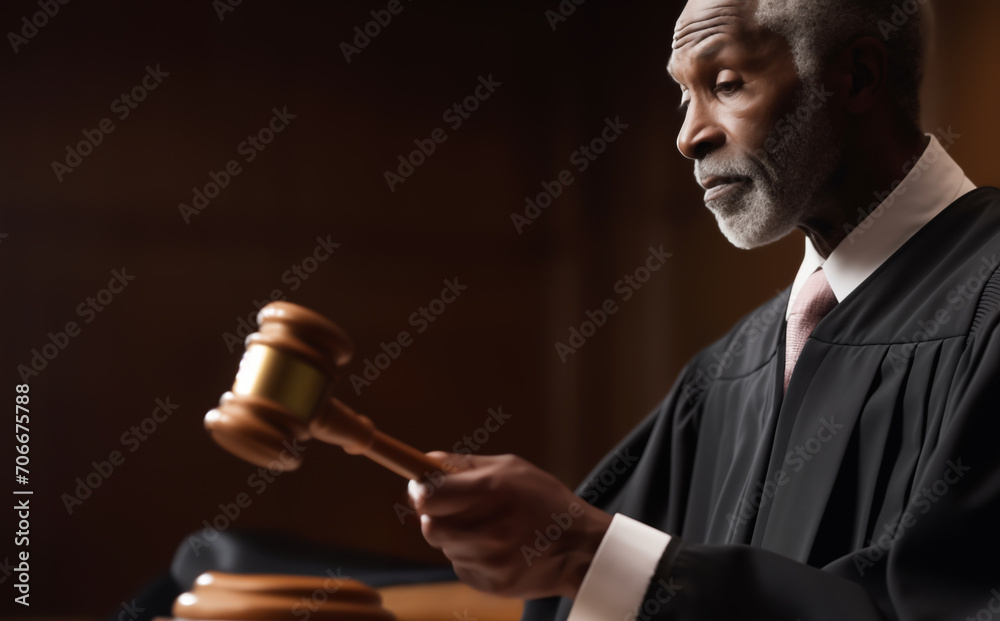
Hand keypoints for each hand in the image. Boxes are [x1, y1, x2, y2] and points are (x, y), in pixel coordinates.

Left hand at [408, 452, 612, 599]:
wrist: (581, 548)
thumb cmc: (543, 499)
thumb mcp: (510, 468)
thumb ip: (463, 465)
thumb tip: (423, 463)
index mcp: (493, 491)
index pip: (430, 495)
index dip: (420, 491)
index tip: (421, 488)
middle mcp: (491, 529)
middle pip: (429, 526)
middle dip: (435, 516)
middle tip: (453, 509)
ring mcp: (491, 561)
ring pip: (445, 546)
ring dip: (455, 535)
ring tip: (487, 528)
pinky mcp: (492, 583)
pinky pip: (460, 565)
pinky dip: (470, 555)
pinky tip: (496, 548)